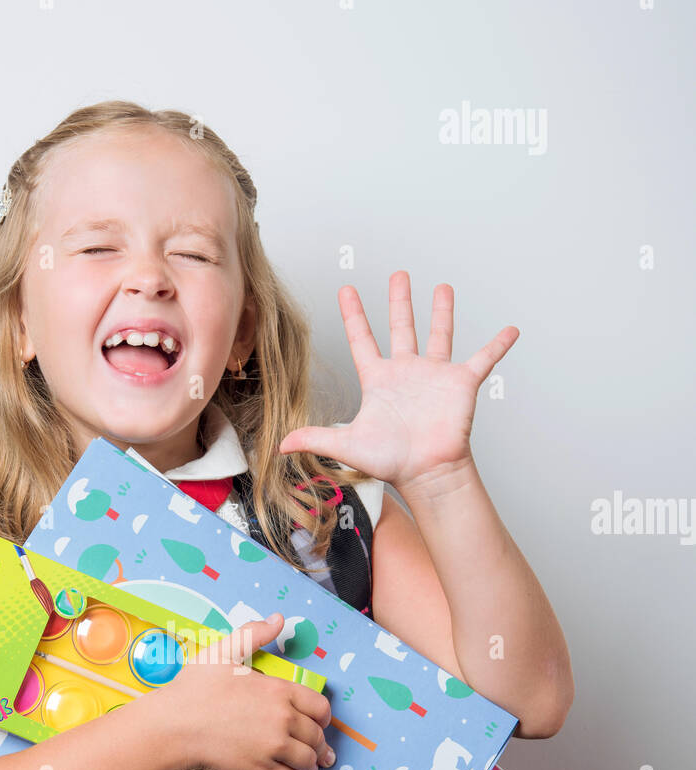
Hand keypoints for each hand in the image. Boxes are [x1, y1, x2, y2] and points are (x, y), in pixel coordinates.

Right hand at [163, 613, 334, 769]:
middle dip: (319, 744)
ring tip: (307, 765)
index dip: (323, 717)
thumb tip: (278, 619)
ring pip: (308, 760)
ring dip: (310, 763)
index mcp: (279, 691)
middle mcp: (283, 720)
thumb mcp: (223, 652)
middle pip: (316, 736)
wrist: (174, 727)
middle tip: (319, 750)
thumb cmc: (195, 689)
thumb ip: (253, 634)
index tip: (319, 723)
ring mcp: (274, 747)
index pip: (320, 708)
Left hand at [278, 273, 518, 490]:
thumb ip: (315, 438)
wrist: (426, 473)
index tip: (346, 290)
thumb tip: (279, 445)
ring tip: (442, 287)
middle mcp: (407, 372)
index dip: (353, 315)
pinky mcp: (461, 383)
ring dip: (441, 311)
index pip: (362, 340)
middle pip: (401, 327)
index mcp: (379, 380)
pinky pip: (483, 358)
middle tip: (397, 275)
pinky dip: (498, 345)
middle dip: (398, 300)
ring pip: (439, 333)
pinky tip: (510, 330)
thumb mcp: (347, 445)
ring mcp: (435, 375)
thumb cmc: (391, 462)